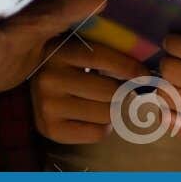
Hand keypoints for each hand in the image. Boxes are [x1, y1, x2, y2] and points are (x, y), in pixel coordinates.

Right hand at [29, 36, 145, 143]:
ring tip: (102, 102)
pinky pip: (97, 133)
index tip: (145, 74)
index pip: (101, 58)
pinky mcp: (50, 129)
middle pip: (109, 91)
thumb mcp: (80, 48)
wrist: (35, 89)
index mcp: (58, 51)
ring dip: (113, 109)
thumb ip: (106, 51)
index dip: (129, 66)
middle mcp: (48, 78)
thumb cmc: (68, 65)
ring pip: (106, 113)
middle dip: (121, 90)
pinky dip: (103, 128)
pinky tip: (93, 117)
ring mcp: (47, 105)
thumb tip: (145, 67)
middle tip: (120, 89)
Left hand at [160, 34, 180, 148]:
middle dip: (166, 65)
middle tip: (169, 64)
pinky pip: (168, 120)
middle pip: (175, 74)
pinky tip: (172, 102)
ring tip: (171, 82)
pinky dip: (163, 109)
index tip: (169, 42)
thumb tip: (164, 39)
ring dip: (162, 86)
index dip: (174, 45)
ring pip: (168, 96)